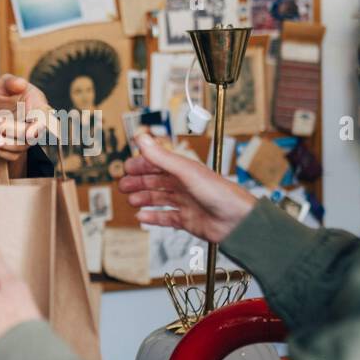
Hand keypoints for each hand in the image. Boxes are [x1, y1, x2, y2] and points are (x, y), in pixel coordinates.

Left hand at [0, 73, 51, 172]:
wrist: (1, 107)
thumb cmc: (7, 93)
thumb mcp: (4, 83)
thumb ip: (11, 82)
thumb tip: (20, 84)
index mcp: (39, 106)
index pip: (43, 119)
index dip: (37, 127)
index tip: (28, 134)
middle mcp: (36, 125)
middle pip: (27, 135)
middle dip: (7, 130)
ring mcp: (28, 139)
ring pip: (18, 147)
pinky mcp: (18, 148)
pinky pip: (11, 156)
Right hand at [117, 133, 256, 243]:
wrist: (237, 220)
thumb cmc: (219, 192)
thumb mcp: (186, 171)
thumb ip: (161, 156)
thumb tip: (141, 138)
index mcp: (184, 169)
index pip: (158, 163)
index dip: (141, 165)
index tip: (126, 167)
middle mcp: (184, 185)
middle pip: (156, 181)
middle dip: (139, 182)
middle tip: (123, 186)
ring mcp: (186, 203)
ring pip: (159, 199)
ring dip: (144, 199)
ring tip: (131, 201)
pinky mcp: (187, 220)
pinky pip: (166, 218)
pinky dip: (153, 217)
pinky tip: (142, 217)